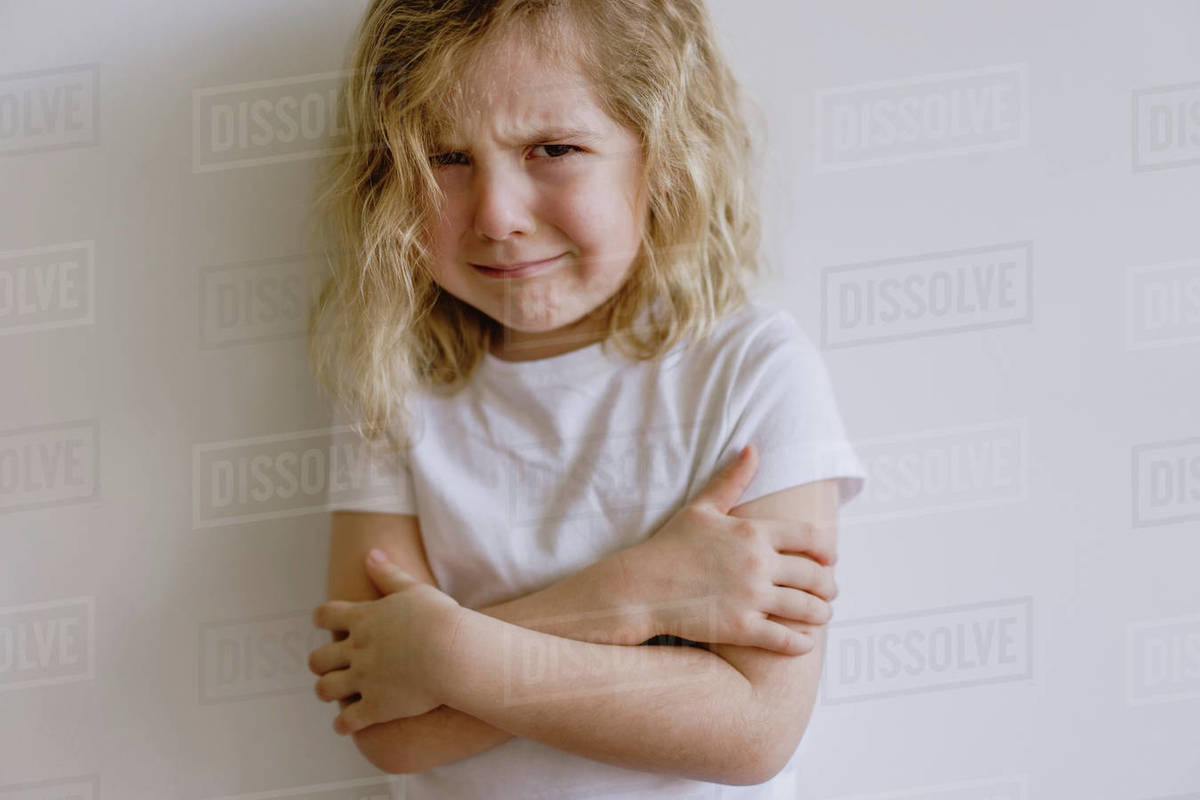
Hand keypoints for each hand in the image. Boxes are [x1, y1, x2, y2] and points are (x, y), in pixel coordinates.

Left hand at [309, 550, 465, 735]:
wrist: (454, 654)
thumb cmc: (440, 618)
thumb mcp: (414, 589)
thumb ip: (388, 573)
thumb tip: (370, 553)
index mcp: (363, 620)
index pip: (324, 615)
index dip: (322, 619)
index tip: (325, 623)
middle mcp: (357, 650)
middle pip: (318, 658)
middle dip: (321, 662)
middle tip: (329, 665)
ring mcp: (364, 680)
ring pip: (326, 689)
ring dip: (327, 691)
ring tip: (334, 692)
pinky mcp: (376, 707)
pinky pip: (347, 722)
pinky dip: (343, 724)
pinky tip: (348, 723)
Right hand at [629, 444, 838, 655]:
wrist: (640, 587)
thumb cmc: (669, 545)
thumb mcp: (702, 508)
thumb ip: (732, 480)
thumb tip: (752, 448)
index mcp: (753, 532)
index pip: (810, 537)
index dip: (826, 549)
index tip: (829, 558)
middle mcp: (758, 564)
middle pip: (814, 575)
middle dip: (828, 585)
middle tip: (830, 590)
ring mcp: (751, 597)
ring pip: (806, 608)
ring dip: (821, 613)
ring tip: (822, 614)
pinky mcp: (741, 628)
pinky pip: (784, 640)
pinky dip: (801, 643)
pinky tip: (805, 642)